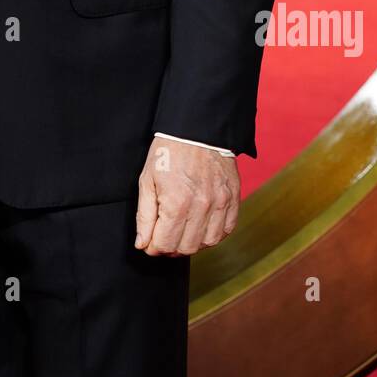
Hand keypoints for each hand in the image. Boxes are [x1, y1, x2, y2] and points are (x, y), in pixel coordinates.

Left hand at [135, 136, 239, 255]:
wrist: (196, 129)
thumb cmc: (168, 153)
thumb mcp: (147, 180)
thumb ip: (144, 216)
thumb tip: (142, 244)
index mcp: (177, 203)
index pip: (165, 244)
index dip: (153, 248)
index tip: (149, 243)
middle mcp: (201, 206)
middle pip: (187, 248)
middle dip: (171, 247)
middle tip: (164, 237)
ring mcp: (220, 203)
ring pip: (208, 242)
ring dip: (193, 243)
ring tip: (182, 232)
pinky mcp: (233, 198)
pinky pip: (227, 229)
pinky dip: (214, 234)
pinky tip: (202, 226)